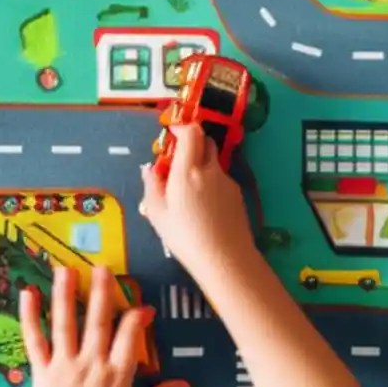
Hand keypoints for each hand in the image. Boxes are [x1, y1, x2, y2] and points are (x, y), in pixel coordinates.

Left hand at [17, 267, 189, 386]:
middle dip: (101, 293)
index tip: (143, 307)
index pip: (129, 337)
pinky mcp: (41, 370)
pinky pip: (34, 340)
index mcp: (116, 376)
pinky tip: (28, 293)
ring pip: (65, 324)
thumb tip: (185, 385)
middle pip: (97, 322)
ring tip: (65, 269)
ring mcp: (63, 365)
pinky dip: (30, 317)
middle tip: (103, 268)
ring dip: (65, 295)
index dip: (137, 318)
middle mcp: (90, 365)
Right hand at [140, 124, 257, 267]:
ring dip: (201, 163)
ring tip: (189, 189)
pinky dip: (210, 180)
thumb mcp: (158, 214)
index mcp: (188, 171)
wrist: (225, 259)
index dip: (181, 127)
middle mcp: (210, 170)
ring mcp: (227, 180)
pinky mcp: (237, 193)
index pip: (191, 133)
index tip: (171, 133)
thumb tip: (150, 169)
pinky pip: (221, 178)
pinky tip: (204, 205)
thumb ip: (152, 186)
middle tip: (177, 160)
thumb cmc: (185, 237)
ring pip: (213, 161)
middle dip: (191, 142)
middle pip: (205, 141)